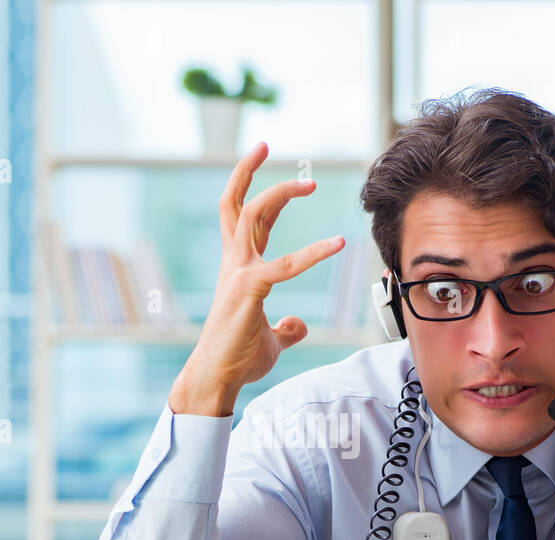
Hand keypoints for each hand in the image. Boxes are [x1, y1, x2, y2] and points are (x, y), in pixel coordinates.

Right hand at [170, 142, 344, 416]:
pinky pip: (284, 265)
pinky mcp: (249, 290)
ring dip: (280, 193)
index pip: (243, 217)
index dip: (255, 186)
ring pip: (253, 215)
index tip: (266, 161)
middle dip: (250, 171)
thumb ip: (285, 327)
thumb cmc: (237, 360)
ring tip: (309, 183)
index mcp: (237, 268)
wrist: (216, 379)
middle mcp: (234, 263)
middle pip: (238, 204)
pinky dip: (313, 252)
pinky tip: (338, 244)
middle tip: (268, 144)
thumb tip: (297, 323)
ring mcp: (238, 273)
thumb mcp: (270, 339)